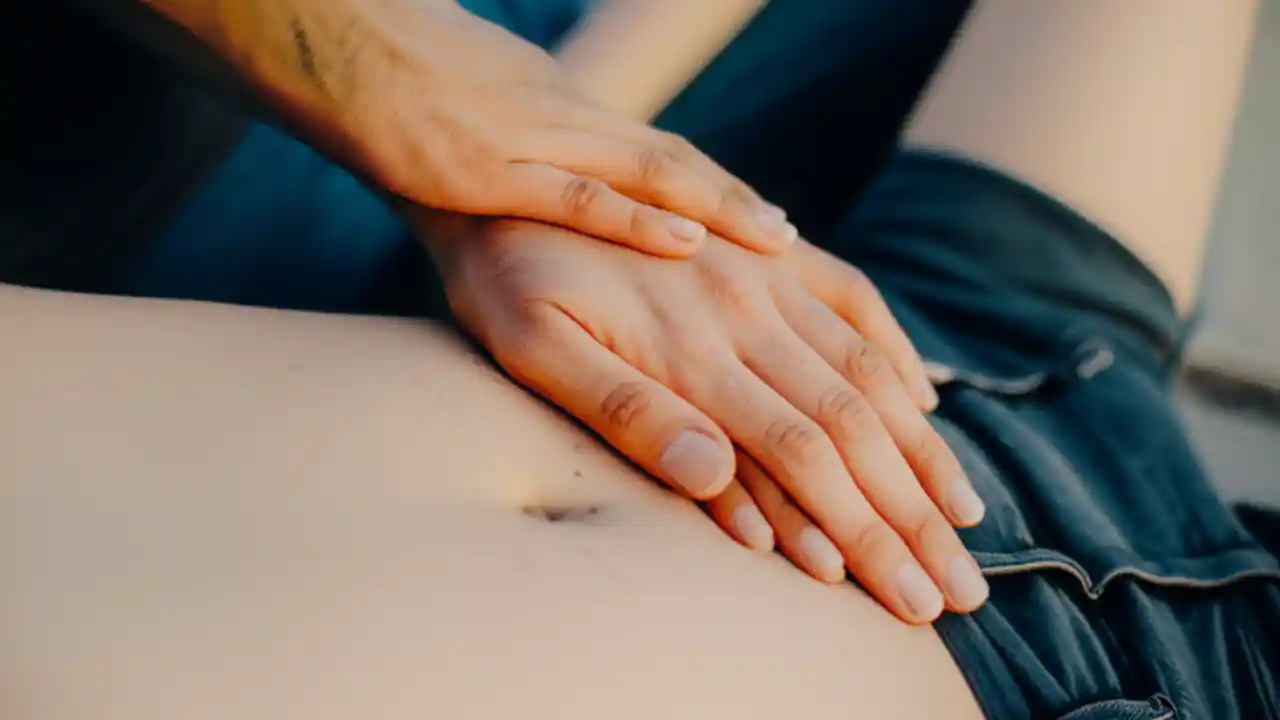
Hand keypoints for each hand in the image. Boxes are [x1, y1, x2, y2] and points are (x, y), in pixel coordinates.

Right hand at [212, 0, 794, 256]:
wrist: (334, 37)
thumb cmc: (393, 75)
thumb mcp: (475, 104)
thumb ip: (520, 140)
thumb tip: (545, 177)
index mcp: (559, 107)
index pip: (652, 151)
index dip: (711, 187)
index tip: (759, 220)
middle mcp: (561, 118)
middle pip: (670, 160)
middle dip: (733, 201)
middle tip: (789, 239)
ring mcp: (529, 138)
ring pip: (647, 172)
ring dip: (717, 207)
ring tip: (776, 243)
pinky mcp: (487, 166)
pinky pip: (576, 195)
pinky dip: (636, 220)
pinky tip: (688, 241)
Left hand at [422, 216, 988, 622]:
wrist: (507, 170)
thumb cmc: (507, 279)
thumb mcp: (533, 346)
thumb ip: (626, 409)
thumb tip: (715, 475)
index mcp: (694, 352)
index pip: (805, 458)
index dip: (866, 533)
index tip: (913, 598)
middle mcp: (746, 311)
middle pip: (854, 426)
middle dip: (914, 516)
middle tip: (963, 588)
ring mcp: (762, 274)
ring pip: (865, 370)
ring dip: (922, 450)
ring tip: (968, 513)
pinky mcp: (762, 248)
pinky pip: (850, 297)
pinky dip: (893, 354)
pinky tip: (921, 402)